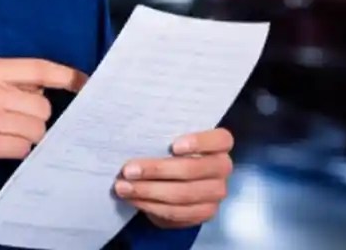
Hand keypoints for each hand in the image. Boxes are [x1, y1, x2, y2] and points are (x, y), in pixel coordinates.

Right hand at [0, 58, 87, 175]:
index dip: (66, 76)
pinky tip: (2, 147)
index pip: (38, 68)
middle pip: (42, 106)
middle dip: (36, 118)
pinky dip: (18, 150)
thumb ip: (9, 80)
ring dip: (27, 137)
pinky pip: (22, 148)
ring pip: (36, 130)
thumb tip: (46, 84)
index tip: (85, 83)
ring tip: (7, 135)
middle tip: (17, 122)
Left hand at [114, 128, 234, 228]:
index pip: (220, 140)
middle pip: (192, 169)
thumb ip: (163, 135)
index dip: (199, 142)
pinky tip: (134, 199)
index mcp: (220, 145)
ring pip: (182, 194)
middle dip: (156, 170)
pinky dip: (151, 206)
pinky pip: (176, 212)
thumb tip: (132, 132)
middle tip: (128, 170)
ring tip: (123, 187)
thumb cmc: (170, 152)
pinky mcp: (205, 212)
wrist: (176, 181)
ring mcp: (216, 192)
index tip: (173, 146)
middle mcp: (222, 168)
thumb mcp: (170, 139)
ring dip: (148, 191)